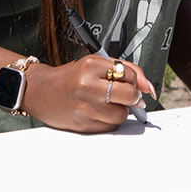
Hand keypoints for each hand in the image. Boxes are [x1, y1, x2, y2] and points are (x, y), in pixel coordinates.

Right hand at [22, 57, 155, 132]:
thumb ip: (126, 70)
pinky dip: (110, 120)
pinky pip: (111, 127)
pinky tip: (98, 112)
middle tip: (127, 95)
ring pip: (122, 114)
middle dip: (133, 96)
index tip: (131, 82)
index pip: (129, 74)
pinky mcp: (84, 125)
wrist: (42, 92)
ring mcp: (85, 108)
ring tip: (108, 102)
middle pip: (129, 95)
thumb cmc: (71, 77)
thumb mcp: (95, 64)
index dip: (135, 80)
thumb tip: (149, 87)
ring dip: (120, 110)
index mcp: (91, 66)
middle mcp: (87, 86)